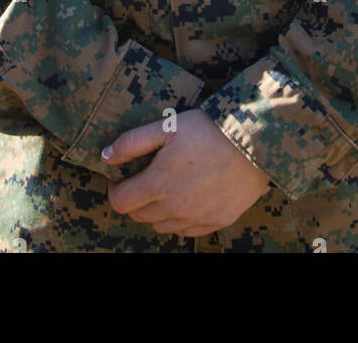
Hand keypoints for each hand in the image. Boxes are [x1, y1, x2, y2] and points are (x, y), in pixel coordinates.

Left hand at [103, 108, 270, 237]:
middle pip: (139, 216)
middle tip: (143, 179)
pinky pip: (187, 230)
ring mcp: (195, 219)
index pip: (120, 202)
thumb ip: (132, 142)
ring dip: (156, 211)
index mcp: (157, 185)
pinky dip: (180, 218)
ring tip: (166, 188)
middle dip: (134, 199)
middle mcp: (174, 208)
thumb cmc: (207, 130)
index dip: (115, 190)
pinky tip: (187, 198)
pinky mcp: (216, 222)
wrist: (252, 143)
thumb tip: (105, 156)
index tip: (121, 178)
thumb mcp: (166, 127)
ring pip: (161, 226)